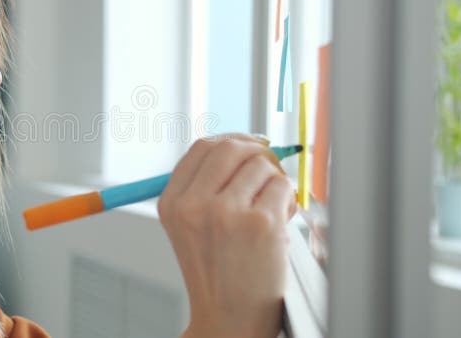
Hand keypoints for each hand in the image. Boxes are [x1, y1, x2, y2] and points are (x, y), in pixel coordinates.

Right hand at [158, 134, 292, 337]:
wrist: (228, 320)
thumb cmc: (217, 274)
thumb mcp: (189, 227)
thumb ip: (204, 187)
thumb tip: (242, 146)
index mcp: (172, 203)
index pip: (202, 148)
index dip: (230, 141)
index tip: (249, 145)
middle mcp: (194, 204)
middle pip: (230, 148)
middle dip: (256, 150)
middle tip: (268, 162)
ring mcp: (226, 212)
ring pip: (261, 166)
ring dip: (274, 182)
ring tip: (271, 211)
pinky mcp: (260, 223)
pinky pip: (283, 187)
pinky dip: (288, 201)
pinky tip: (279, 225)